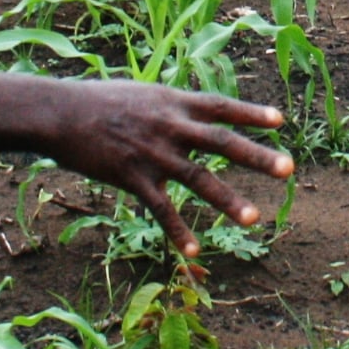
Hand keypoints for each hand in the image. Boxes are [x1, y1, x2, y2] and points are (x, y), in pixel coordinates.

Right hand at [42, 80, 291, 258]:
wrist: (60, 113)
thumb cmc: (99, 102)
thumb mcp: (143, 95)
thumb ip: (172, 108)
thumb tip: (194, 116)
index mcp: (173, 103)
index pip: (221, 107)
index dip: (251, 113)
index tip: (280, 120)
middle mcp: (169, 126)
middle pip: (221, 142)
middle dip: (257, 156)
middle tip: (289, 169)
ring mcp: (152, 153)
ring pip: (198, 179)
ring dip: (227, 200)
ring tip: (254, 218)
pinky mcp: (132, 177)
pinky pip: (160, 209)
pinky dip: (177, 231)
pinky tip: (193, 253)